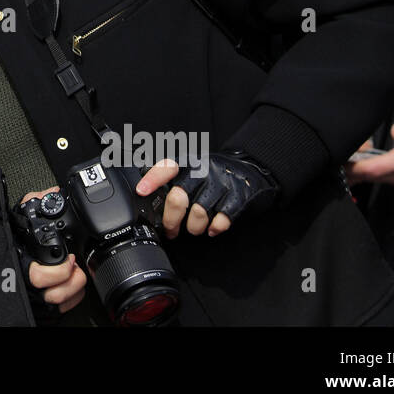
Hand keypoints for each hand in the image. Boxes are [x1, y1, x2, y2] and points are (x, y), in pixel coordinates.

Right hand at [18, 187, 86, 311]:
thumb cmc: (12, 239)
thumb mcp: (20, 217)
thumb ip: (34, 201)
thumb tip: (53, 192)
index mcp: (22, 262)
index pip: (38, 276)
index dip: (58, 272)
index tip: (70, 260)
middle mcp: (28, 284)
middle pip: (53, 295)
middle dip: (69, 282)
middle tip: (75, 266)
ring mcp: (35, 298)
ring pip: (58, 303)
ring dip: (73, 289)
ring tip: (77, 275)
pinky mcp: (43, 306)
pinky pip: (62, 308)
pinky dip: (73, 298)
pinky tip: (74, 285)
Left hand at [136, 152, 276, 238]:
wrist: (251, 169)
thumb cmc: (214, 174)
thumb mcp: (192, 168)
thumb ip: (171, 178)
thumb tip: (144, 192)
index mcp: (189, 163)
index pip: (167, 167)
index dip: (153, 179)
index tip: (141, 191)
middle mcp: (203, 171)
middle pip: (178, 198)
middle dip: (171, 220)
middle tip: (171, 230)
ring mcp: (221, 183)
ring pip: (199, 213)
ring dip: (194, 227)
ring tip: (194, 229)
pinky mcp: (238, 196)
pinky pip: (222, 219)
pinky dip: (215, 228)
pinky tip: (212, 228)